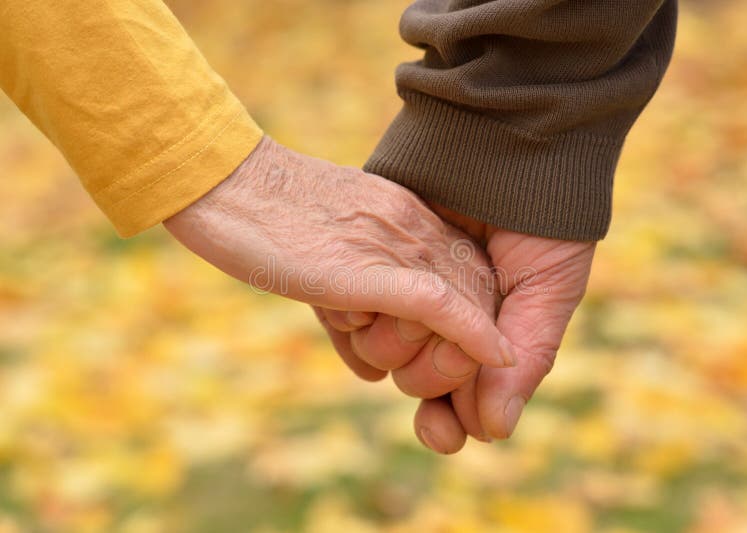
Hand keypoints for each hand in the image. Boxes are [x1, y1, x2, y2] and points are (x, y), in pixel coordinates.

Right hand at [163, 137, 516, 373]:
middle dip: (461, 347)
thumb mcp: (330, 247)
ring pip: (459, 306)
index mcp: (408, 215)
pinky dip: (473, 334)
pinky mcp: (368, 269)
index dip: (470, 320)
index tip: (439, 352)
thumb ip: (360, 292)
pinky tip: (499, 359)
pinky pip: (439, 305)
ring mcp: (395, 244)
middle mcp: (414, 226)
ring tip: (373, 356)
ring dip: (440, 357)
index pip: (471, 271)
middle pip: (476, 292)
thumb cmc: (265, 221)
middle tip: (414, 369)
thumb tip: (371, 353)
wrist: (223, 185)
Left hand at [323, 202, 593, 452]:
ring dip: (383, 348)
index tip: (442, 431)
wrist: (499, 143)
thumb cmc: (540, 220)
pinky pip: (341, 316)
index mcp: (484, 332)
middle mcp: (439, 318)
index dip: (448, 423)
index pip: (459, 398)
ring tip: (393, 315)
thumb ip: (524, 359)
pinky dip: (345, 324)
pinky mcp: (365, 263)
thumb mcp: (547, 290)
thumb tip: (496, 431)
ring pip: (377, 355)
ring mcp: (401, 291)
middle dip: (423, 376)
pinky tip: (355, 313)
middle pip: (416, 381)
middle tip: (437, 344)